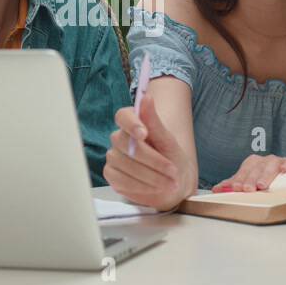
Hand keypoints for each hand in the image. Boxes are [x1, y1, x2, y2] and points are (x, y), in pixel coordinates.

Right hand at [104, 92, 190, 210]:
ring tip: (170, 183)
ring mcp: (113, 156)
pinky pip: (121, 180)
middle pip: (125, 144)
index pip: (123, 116)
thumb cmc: (172, 158)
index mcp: (132, 123)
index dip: (131, 123)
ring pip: (124, 164)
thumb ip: (155, 121)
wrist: (173, 183)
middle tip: (173, 171)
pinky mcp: (111, 175)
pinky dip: (141, 186)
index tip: (144, 133)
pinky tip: (155, 188)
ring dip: (150, 176)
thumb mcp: (168, 141)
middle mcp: (119, 138)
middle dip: (152, 160)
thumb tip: (146, 96)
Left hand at [211, 151, 285, 192]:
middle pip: (258, 168)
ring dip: (266, 174)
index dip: (239, 178)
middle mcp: (267, 160)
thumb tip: (216, 189)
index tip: (235, 188)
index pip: (245, 169)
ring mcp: (281, 160)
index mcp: (254, 163)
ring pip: (273, 164)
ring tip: (262, 185)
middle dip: (251, 179)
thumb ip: (234, 184)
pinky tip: (284, 171)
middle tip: (247, 189)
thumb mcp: (249, 181)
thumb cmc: (267, 180)